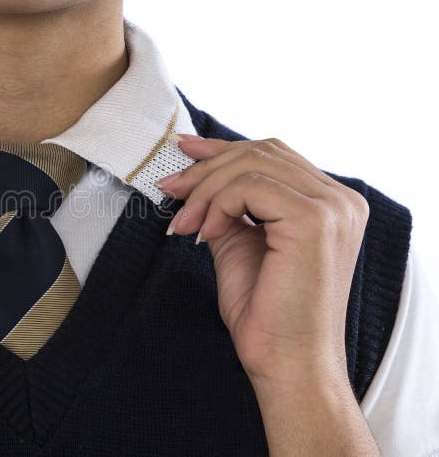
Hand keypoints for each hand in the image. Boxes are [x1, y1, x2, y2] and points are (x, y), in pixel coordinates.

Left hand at [156, 136, 369, 386]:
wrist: (286, 363)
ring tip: (183, 223)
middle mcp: (341, 199)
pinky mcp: (314, 220)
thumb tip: (194, 178)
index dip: (223, 149)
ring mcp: (332, 208)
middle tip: (170, 189)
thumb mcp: (239, 245)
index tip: (184, 151)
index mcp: (331, 204)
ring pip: (251, 166)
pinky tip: (204, 234)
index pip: (274, 155)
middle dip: (206, 167)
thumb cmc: (266, 314)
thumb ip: (228, 208)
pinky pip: (248, 188)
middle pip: (261, 153)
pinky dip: (217, 205)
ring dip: (205, 190)